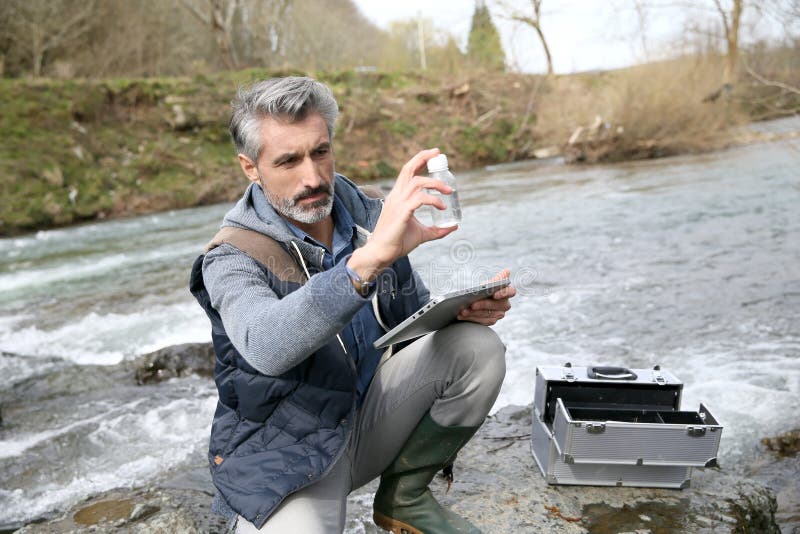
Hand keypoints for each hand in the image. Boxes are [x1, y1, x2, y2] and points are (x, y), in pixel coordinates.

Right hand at [348, 148, 456, 278]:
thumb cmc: (397, 242)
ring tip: (449, 191)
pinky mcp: (402, 213)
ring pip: (418, 182)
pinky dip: (433, 200)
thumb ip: (436, 229)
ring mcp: (398, 203)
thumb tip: (453, 227)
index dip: (420, 160)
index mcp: (398, 196)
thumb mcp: (421, 234)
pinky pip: (420, 199)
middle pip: (409, 168)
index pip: (408, 172)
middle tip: (439, 154)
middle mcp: (397, 196)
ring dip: (436, 184)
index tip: (434, 155)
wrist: (382, 253)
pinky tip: (442, 206)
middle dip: (424, 157)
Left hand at [457, 269, 515, 325]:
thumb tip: (506, 271)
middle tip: (472, 304)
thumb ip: (497, 279)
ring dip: (474, 313)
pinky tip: (463, 315)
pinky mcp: (491, 320)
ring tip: (463, 310)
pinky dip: (471, 318)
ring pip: (488, 314)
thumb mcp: (489, 282)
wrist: (475, 299)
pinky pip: (482, 321)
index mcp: (507, 292)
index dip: (503, 293)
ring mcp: (499, 314)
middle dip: (483, 305)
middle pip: (497, 305)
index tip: (494, 294)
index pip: (510, 292)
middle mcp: (505, 304)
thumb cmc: (484, 289)